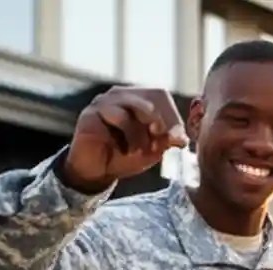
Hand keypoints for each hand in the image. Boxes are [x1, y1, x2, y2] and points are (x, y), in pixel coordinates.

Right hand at [61, 86, 186, 192]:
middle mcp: (122, 95)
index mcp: (138, 99)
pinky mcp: (91, 112)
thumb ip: (166, 140)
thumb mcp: (152, 150)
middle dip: (162, 123)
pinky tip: (125, 150)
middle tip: (161, 144)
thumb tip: (181, 138)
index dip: (173, 117)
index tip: (180, 142)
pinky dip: (126, 136)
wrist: (96, 172)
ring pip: (135, 107)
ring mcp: (105, 101)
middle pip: (151, 97)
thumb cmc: (125, 156)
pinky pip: (116, 116)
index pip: (161, 95)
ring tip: (140, 151)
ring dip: (142, 134)